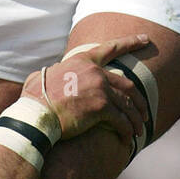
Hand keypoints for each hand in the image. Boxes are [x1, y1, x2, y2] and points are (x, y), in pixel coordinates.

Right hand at [22, 35, 150, 147]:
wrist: (36, 115)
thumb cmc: (34, 99)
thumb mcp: (42, 76)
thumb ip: (54, 73)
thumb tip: (48, 74)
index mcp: (83, 60)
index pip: (111, 48)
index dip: (130, 42)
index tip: (145, 39)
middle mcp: (95, 72)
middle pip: (127, 84)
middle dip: (139, 100)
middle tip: (144, 112)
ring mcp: (100, 89)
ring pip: (128, 104)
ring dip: (135, 119)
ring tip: (139, 130)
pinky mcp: (101, 108)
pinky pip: (122, 120)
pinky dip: (127, 130)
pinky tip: (128, 139)